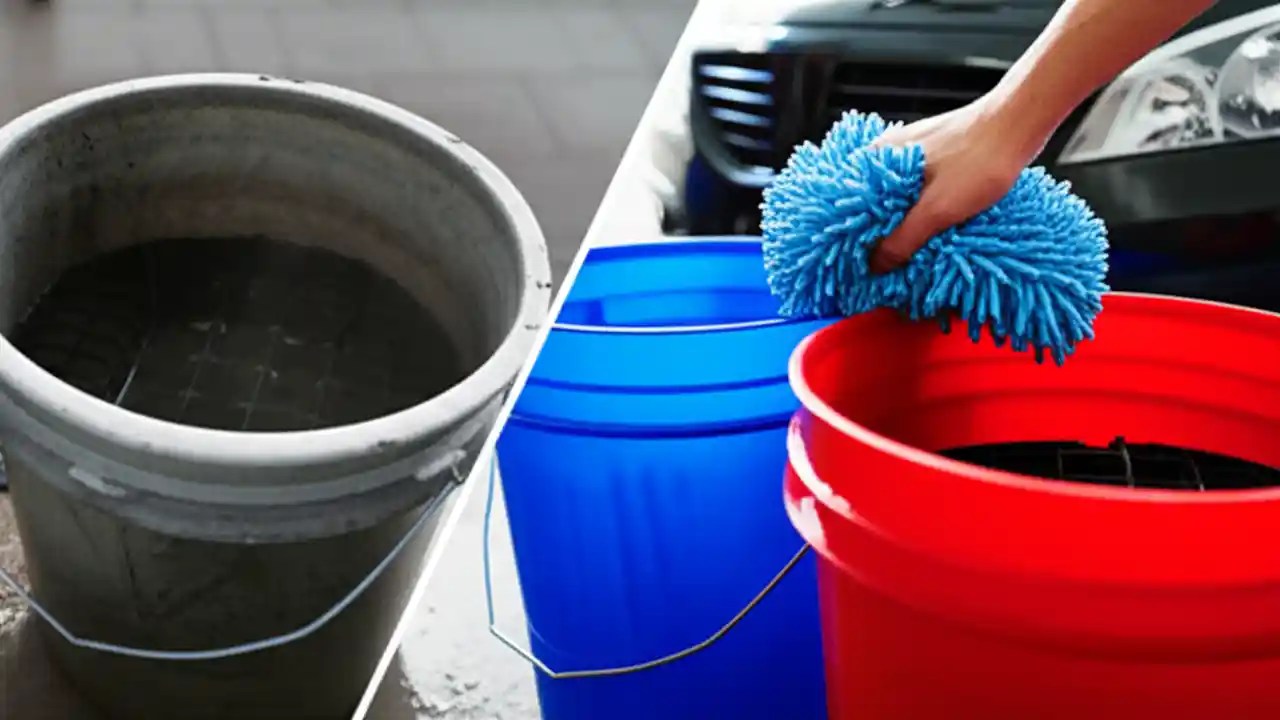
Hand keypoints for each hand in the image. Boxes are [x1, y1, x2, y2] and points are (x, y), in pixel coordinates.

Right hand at [866, 94, 1045, 273]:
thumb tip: (876, 265)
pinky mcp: (934, 156)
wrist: (1020, 122)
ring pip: (895, 199)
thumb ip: (903, 240)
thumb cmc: (980, 158)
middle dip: (878, 234)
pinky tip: (933, 225)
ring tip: (910, 250)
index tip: (858, 262)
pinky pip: (916, 190)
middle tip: (886, 263)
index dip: (851, 236)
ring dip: (902, 224)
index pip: (848, 207)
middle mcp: (888, 154)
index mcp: (877, 160)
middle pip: (871, 205)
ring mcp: (911, 153)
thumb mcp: (938, 210)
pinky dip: (920, 210)